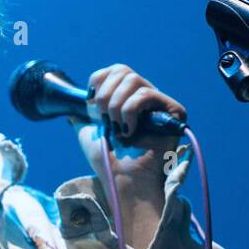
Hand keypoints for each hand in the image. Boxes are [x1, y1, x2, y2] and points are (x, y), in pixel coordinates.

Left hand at [75, 64, 186, 248]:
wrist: (121, 178)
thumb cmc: (107, 160)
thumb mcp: (88, 131)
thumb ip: (82, 115)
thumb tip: (74, 105)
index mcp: (127, 98)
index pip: (114, 70)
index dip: (98, 81)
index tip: (90, 104)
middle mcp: (146, 97)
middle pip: (123, 70)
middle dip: (105, 94)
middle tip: (103, 118)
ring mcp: (160, 103)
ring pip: (133, 80)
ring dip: (116, 105)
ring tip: (116, 128)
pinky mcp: (174, 111)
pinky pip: (145, 95)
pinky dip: (129, 113)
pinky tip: (129, 132)